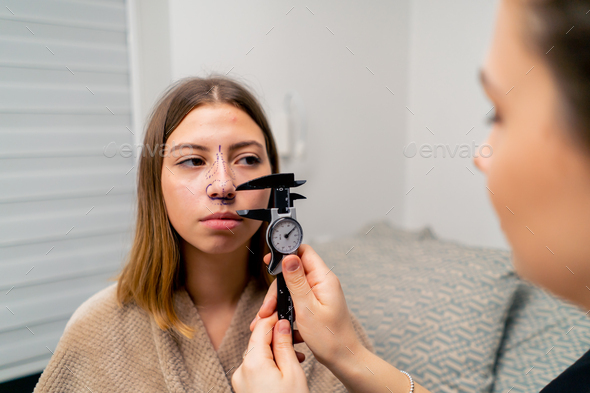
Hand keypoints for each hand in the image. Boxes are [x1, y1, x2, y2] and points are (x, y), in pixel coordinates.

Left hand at [232, 312, 308, 392]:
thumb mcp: (293, 373)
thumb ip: (285, 345)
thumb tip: (281, 324)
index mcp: (253, 363)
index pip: (261, 328)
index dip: (274, 318)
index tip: (287, 313)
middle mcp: (241, 371)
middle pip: (259, 342)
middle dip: (278, 336)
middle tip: (297, 336)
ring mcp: (241, 381)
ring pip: (259, 355)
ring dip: (276, 351)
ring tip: (297, 356)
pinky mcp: (244, 388)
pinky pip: (256, 368)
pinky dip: (270, 364)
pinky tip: (285, 368)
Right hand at [251, 244, 361, 366]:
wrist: (342, 359)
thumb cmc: (329, 337)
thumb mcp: (307, 308)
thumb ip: (297, 281)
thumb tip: (288, 256)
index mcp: (324, 279)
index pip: (304, 252)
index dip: (286, 253)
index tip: (268, 262)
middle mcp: (322, 283)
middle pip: (293, 272)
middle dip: (277, 289)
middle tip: (266, 308)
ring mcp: (319, 294)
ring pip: (292, 288)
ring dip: (278, 301)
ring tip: (267, 319)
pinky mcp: (315, 304)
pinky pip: (296, 299)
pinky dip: (285, 308)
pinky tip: (277, 322)